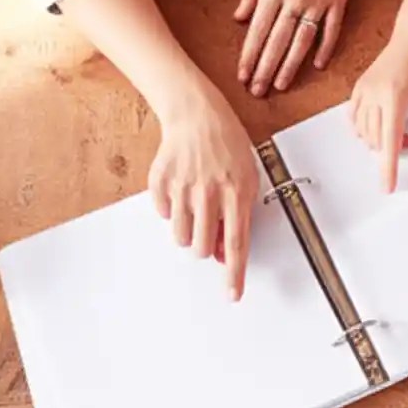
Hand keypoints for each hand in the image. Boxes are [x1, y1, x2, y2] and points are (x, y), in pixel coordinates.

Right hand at [148, 75, 258, 300]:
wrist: (197, 112)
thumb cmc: (227, 143)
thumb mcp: (247, 177)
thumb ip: (238, 215)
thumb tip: (222, 252)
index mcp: (237, 192)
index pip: (236, 244)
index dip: (234, 273)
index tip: (232, 294)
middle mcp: (209, 192)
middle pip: (202, 246)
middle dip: (205, 248)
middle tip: (208, 231)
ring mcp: (183, 187)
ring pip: (180, 237)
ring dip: (188, 232)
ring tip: (195, 208)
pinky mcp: (161, 182)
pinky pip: (162, 215)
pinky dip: (171, 211)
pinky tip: (181, 190)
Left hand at [234, 0, 357, 96]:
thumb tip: (239, 19)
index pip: (257, 30)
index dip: (249, 55)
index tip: (242, 76)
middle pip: (277, 41)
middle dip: (265, 68)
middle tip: (258, 91)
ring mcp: (318, 0)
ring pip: (302, 40)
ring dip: (290, 65)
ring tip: (280, 84)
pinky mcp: (338, 0)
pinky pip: (331, 29)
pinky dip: (325, 48)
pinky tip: (317, 65)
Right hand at [350, 11, 407, 191]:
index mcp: (395, 96)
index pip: (390, 142)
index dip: (389, 168)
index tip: (387, 186)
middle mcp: (375, 93)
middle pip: (376, 140)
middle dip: (393, 148)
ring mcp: (364, 90)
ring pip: (364, 132)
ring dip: (380, 139)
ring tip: (400, 128)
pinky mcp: (359, 87)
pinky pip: (355, 118)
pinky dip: (366, 128)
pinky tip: (380, 125)